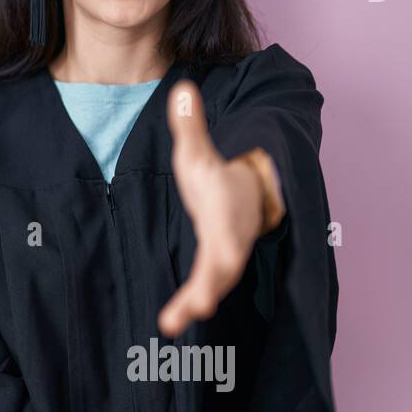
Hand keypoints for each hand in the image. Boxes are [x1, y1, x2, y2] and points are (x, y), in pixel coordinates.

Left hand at [157, 80, 273, 337]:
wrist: (242, 194)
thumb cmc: (216, 175)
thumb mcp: (199, 151)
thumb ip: (190, 125)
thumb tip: (182, 89)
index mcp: (226, 216)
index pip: (226, 237)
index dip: (221, 256)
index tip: (211, 278)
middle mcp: (229, 242)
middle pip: (223, 270)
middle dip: (210, 288)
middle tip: (195, 309)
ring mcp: (222, 259)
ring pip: (213, 285)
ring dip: (195, 303)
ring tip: (171, 323)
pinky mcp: (211, 271)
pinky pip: (202, 290)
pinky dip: (188, 305)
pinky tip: (169, 323)